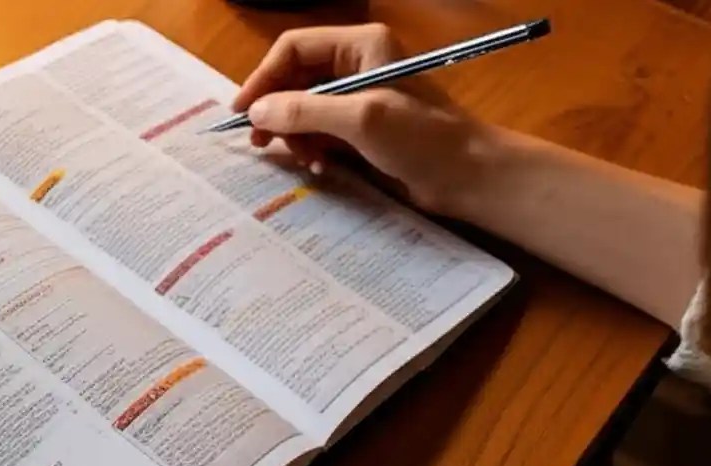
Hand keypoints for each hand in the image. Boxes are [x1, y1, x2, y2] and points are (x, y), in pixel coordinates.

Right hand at [234, 24, 502, 216]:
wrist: (467, 176)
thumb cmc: (422, 138)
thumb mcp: (359, 119)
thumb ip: (303, 111)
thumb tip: (255, 112)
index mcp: (360, 45)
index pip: (294, 48)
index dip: (264, 77)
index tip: (243, 112)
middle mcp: (358, 64)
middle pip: (295, 80)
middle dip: (277, 112)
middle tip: (260, 144)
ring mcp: (360, 97)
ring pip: (304, 110)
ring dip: (296, 136)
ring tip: (304, 159)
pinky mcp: (362, 128)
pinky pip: (320, 132)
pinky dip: (313, 148)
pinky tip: (320, 166)